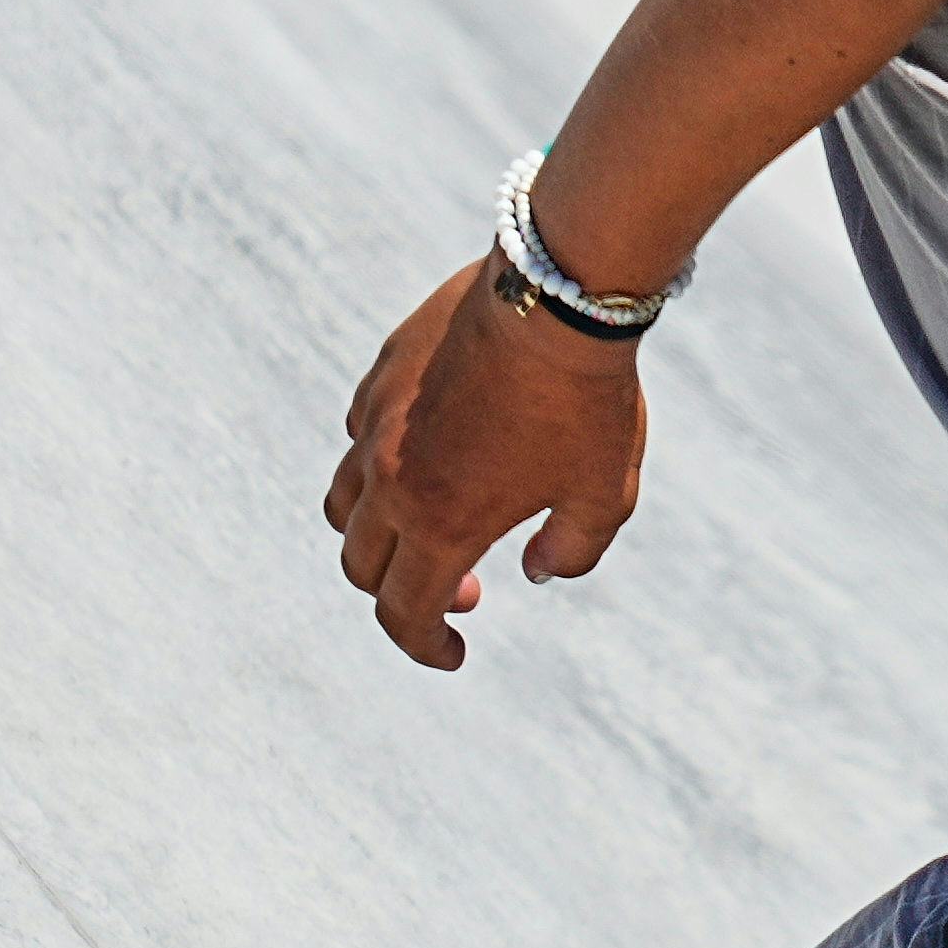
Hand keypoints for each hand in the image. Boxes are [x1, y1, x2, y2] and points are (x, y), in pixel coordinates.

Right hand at [322, 262, 646, 670]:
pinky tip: (432, 450)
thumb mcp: (605, 494)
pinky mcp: (381, 376)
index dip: (426, 647)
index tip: (456, 652)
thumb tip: (534, 574)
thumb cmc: (588, 401)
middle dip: (403, 593)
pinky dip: (379, 463)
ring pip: (343, 503)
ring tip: (432, 523)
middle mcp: (390, 480)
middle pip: (361, 566)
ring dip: (376, 533)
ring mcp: (376, 424)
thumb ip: (571, 552)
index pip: (403, 614)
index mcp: (441, 523)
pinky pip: (358, 437)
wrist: (557, 296)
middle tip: (465, 587)